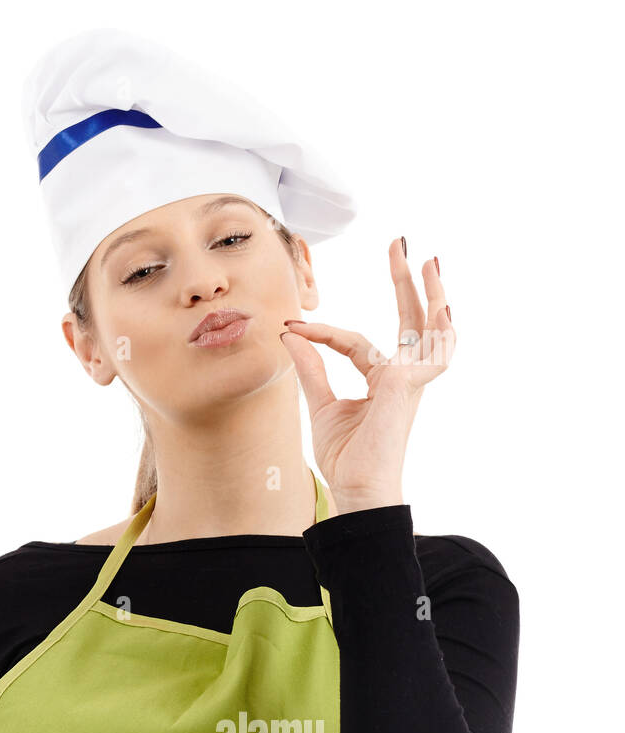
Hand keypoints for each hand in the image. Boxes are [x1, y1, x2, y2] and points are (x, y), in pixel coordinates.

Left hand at [278, 239, 454, 512]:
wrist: (357, 488)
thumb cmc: (347, 456)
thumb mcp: (322, 405)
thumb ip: (312, 369)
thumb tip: (291, 336)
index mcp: (384, 380)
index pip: (355, 342)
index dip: (322, 333)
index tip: (293, 326)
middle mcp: (403, 377)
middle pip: (410, 319)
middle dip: (407, 282)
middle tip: (401, 244)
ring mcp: (411, 382)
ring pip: (429, 329)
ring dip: (433, 294)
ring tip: (430, 262)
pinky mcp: (407, 387)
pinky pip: (415, 352)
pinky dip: (434, 329)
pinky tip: (440, 305)